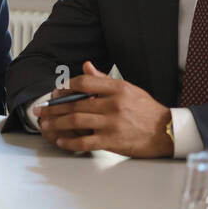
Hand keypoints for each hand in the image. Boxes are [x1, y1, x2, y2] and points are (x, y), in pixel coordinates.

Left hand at [33, 61, 173, 157]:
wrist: (167, 131)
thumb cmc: (146, 110)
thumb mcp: (128, 89)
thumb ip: (104, 80)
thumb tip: (86, 66)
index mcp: (117, 89)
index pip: (84, 83)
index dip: (65, 87)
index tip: (55, 93)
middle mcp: (113, 104)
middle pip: (75, 104)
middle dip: (53, 108)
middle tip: (40, 110)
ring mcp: (112, 123)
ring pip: (75, 122)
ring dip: (56, 123)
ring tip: (45, 124)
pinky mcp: (112, 141)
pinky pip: (84, 142)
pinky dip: (69, 142)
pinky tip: (61, 141)